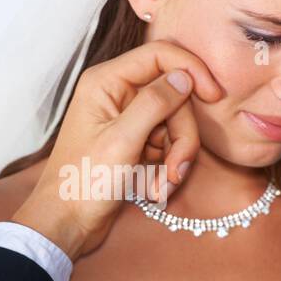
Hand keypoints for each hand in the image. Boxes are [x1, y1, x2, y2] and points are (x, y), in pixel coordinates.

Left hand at [11, 41, 221, 258]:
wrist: (67, 224)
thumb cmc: (82, 183)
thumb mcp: (122, 141)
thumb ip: (155, 103)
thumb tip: (185, 76)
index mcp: (106, 82)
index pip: (160, 56)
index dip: (191, 71)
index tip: (214, 97)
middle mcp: (116, 94)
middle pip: (174, 97)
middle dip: (182, 136)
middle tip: (175, 171)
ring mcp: (126, 119)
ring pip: (174, 124)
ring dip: (175, 158)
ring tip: (161, 188)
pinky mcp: (134, 141)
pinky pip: (166, 144)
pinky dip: (166, 168)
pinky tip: (155, 190)